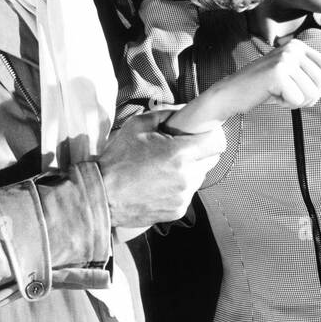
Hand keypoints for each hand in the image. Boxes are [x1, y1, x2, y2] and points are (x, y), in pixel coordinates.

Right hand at [98, 110, 225, 228]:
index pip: (217, 142)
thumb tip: (187, 111)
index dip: (212, 136)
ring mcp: (183, 196)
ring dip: (189, 171)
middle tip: (178, 150)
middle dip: (199, 152)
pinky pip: (188, 194)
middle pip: (210, 159)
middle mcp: (186, 177)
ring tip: (164, 168)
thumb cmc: (118, 159)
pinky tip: (160, 183)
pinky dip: (179, 188)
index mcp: (179, 154)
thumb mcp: (138, 125)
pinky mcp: (178, 210)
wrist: (103, 194)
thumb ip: (167, 113)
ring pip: (200, 177)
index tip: (203, 135)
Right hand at [168, 41, 320, 132]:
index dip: (315, 86)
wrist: (233, 93)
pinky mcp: (278, 73)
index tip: (294, 84)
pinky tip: (271, 95)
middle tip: (284, 92)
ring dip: (295, 101)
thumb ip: (320, 85)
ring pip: (312, 94)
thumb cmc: (265, 88)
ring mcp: (285, 58)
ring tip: (277, 92)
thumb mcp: (296, 84)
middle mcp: (293, 47)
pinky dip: (286, 104)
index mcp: (299, 45)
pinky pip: (298, 100)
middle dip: (306, 96)